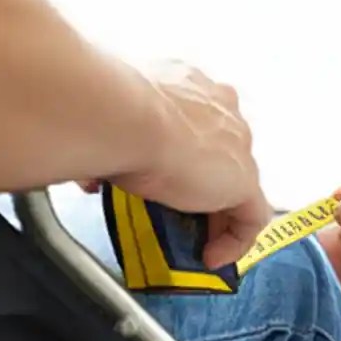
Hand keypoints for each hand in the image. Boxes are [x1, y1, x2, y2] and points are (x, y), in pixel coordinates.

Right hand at [86, 60, 271, 267]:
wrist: (127, 117)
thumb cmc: (109, 110)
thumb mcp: (108, 124)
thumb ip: (107, 148)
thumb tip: (90, 176)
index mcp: (188, 84)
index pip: (197, 120)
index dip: (184, 150)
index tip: (164, 174)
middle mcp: (220, 107)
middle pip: (222, 152)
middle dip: (202, 182)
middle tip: (175, 212)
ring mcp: (238, 144)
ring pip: (237, 184)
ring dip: (218, 214)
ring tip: (194, 240)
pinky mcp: (245, 180)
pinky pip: (250, 218)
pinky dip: (235, 240)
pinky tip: (213, 256)